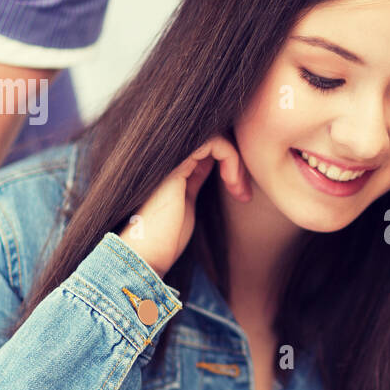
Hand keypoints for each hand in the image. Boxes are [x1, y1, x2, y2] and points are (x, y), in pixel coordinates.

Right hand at [117, 136, 250, 276]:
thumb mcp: (187, 199)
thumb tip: (213, 160)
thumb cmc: (165, 237)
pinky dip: (231, 157)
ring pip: (215, 136)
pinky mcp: (176, 162)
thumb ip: (196, 175)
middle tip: (243, 192)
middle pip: (213, 135)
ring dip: (236, 161)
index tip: (240, 192)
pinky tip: (231, 182)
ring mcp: (170, 155)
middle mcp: (167, 154)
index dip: (230, 161)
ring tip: (238, 189)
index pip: (207, 143)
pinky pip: (213, 142)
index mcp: (169, 161)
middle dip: (237, 161)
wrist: (146, 254)